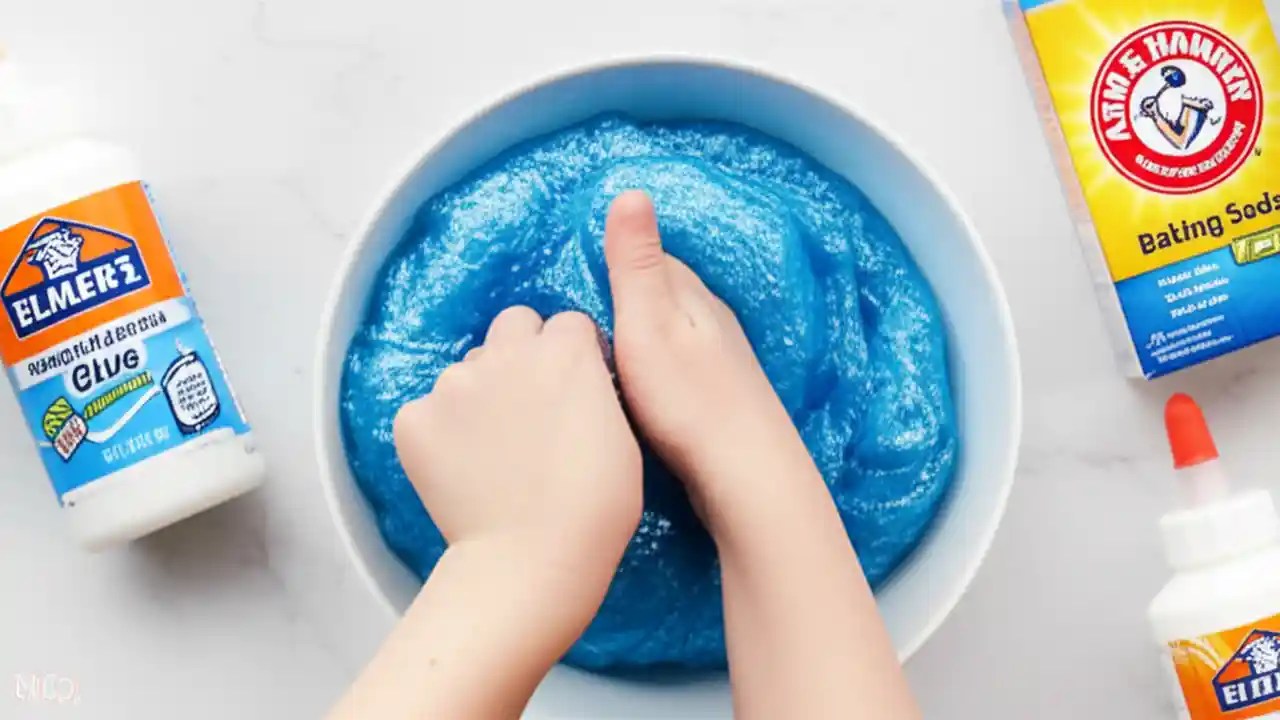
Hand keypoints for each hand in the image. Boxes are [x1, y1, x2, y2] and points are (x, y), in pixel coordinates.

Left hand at [394, 306, 642, 569]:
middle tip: (530, 405)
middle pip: (514, 324)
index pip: (568, 324)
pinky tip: (461, 468)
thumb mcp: (620, 431)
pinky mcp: (413, 418)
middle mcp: (505, 352)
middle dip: (524, 351)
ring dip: (480, 394)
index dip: (573, 354)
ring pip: (468, 369)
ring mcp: (452, 383)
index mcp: (565, 351)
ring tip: (493, 449)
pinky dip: (441, 432)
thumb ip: (591, 387)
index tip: (574, 388)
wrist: (531, 557)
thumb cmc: (596, 506)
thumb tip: (573, 381)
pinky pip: (428, 410)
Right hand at [602, 190, 811, 536]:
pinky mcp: (720, 394)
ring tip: (595, 355)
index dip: (606, 259)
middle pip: (657, 292)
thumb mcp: (648, 323)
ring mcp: (720, 356)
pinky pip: (675, 364)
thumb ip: (635, 264)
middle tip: (571, 320)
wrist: (746, 474)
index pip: (645, 254)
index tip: (565, 276)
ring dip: (635, 334)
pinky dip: (650, 367)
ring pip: (667, 330)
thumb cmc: (687, 399)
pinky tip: (632, 390)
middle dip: (619, 297)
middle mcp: (710, 316)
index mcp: (690, 292)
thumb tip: (630, 189)